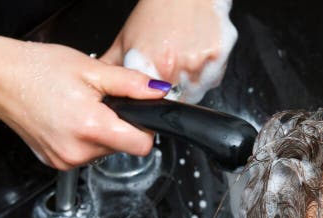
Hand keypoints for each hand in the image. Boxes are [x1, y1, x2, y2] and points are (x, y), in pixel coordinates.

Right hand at [0, 41, 169, 169]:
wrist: (0, 79)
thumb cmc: (38, 70)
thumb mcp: (92, 70)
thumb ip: (131, 84)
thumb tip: (158, 92)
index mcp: (91, 127)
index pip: (141, 146)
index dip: (144, 128)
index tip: (136, 115)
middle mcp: (78, 151)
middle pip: (122, 147)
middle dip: (119, 126)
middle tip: (98, 104)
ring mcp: (66, 160)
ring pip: (104, 152)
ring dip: (101, 133)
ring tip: (80, 109)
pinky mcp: (57, 163)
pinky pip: (85, 155)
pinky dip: (84, 140)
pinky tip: (68, 121)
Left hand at [101, 0, 236, 103]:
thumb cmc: (157, 11)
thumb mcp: (126, 38)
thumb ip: (113, 67)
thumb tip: (104, 89)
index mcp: (153, 66)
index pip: (156, 102)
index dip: (156, 96)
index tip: (156, 87)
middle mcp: (177, 68)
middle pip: (179, 98)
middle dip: (175, 87)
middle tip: (172, 63)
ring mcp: (200, 63)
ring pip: (198, 89)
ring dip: (193, 79)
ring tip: (185, 54)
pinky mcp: (218, 58)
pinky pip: (213, 77)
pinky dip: (208, 69)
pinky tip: (198, 50)